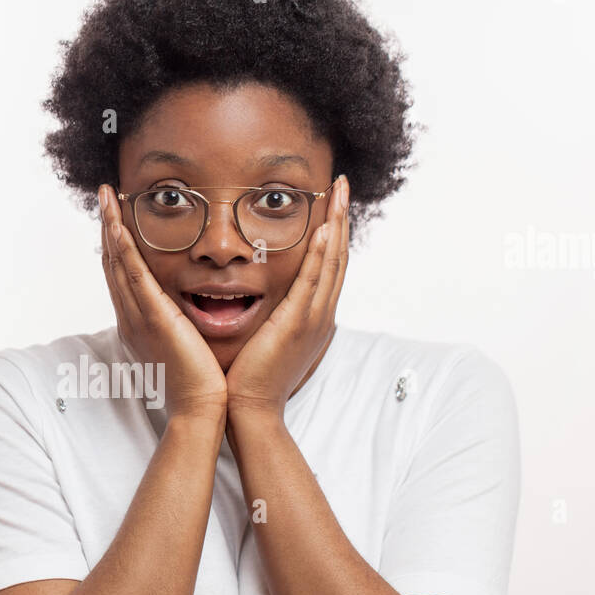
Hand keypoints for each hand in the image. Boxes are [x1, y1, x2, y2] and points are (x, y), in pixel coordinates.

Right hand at [99, 184, 227, 423]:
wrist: (201, 408)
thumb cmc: (201, 384)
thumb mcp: (187, 346)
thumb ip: (183, 325)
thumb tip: (191, 312)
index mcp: (139, 324)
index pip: (123, 276)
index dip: (117, 244)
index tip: (117, 217)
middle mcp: (132, 317)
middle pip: (113, 263)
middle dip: (108, 227)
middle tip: (105, 196)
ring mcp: (139, 316)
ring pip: (117, 262)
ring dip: (110, 226)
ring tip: (106, 196)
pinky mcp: (153, 316)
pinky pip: (132, 273)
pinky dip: (123, 245)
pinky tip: (118, 223)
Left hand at [225, 174, 349, 421]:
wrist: (250, 408)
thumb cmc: (250, 377)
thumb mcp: (267, 339)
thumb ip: (272, 316)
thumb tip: (264, 300)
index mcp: (313, 317)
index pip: (328, 266)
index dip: (334, 233)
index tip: (333, 203)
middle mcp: (320, 314)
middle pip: (338, 257)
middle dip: (342, 218)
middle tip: (344, 185)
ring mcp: (313, 318)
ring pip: (332, 262)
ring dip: (337, 224)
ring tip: (340, 192)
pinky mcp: (298, 323)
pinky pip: (313, 281)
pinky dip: (321, 253)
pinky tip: (325, 228)